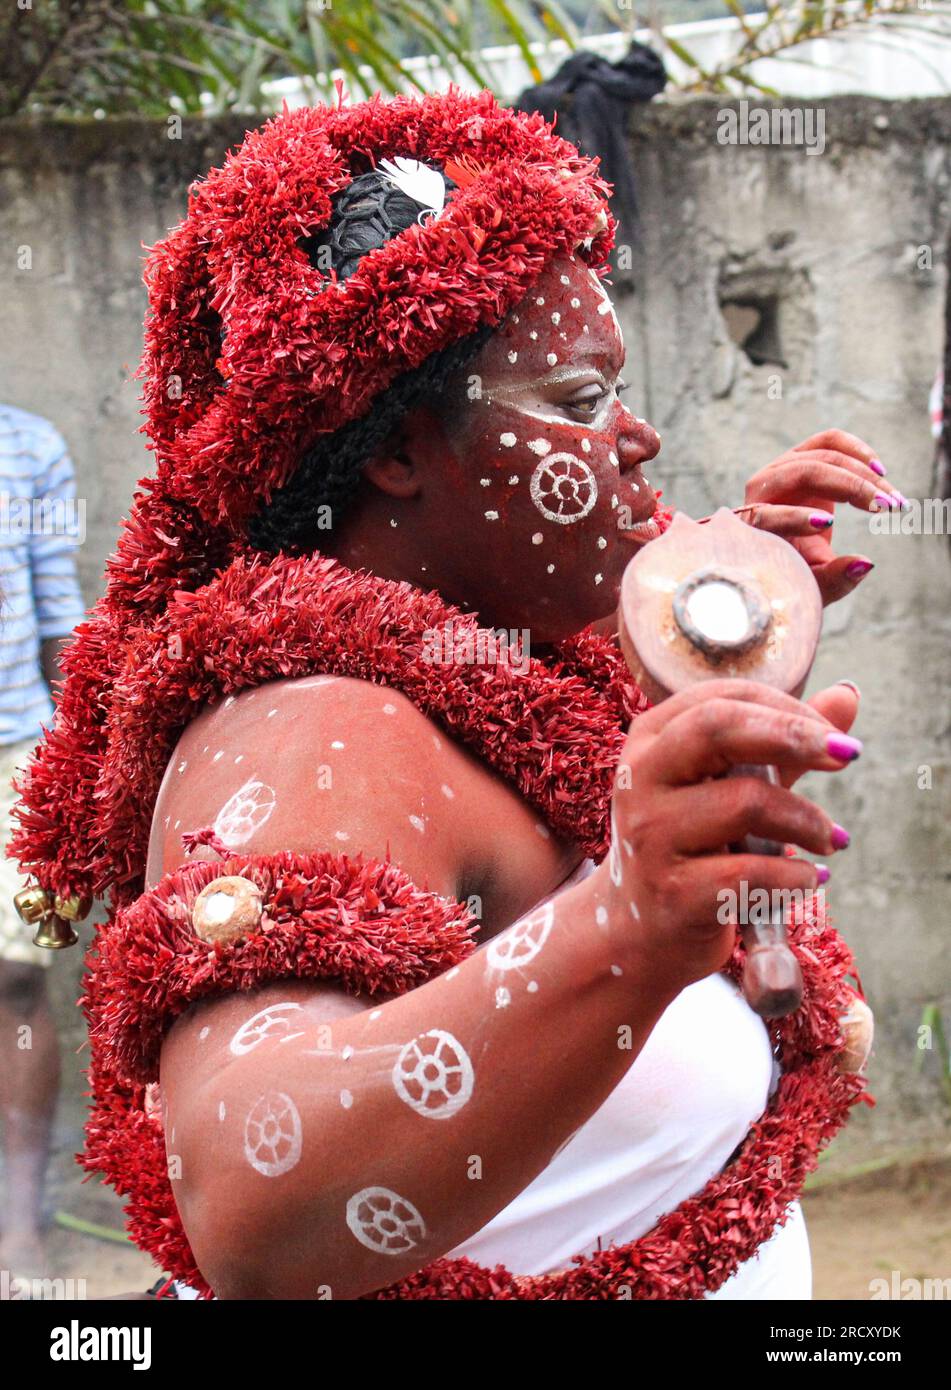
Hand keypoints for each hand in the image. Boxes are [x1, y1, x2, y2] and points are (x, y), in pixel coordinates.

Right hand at [602, 679, 859, 992]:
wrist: (638, 930)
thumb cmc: (693, 845)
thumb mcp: (729, 786)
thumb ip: (782, 743)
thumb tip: (847, 696)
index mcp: (650, 740)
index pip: (721, 699)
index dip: (787, 708)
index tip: (837, 735)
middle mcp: (640, 779)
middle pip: (717, 728)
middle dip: (793, 735)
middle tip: (848, 754)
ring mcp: (651, 836)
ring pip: (745, 803)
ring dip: (807, 820)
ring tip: (830, 839)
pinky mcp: (672, 892)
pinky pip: (750, 874)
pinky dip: (795, 877)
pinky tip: (809, 879)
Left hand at [737, 430, 905, 605]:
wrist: (788, 551)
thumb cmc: (798, 573)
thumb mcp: (815, 585)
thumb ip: (835, 579)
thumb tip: (866, 563)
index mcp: (754, 527)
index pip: (767, 515)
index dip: (794, 517)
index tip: (827, 524)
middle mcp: (762, 490)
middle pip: (804, 473)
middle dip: (850, 487)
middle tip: (888, 507)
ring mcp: (781, 468)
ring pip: (822, 454)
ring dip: (863, 472)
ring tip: (891, 498)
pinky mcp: (800, 456)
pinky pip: (829, 441)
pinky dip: (857, 450)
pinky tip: (880, 470)